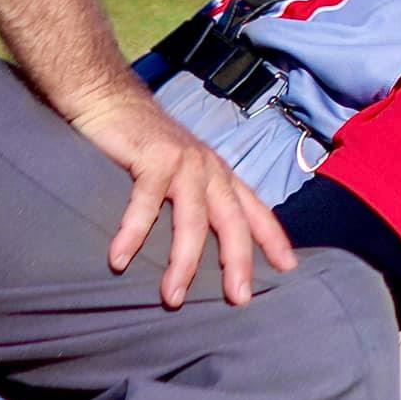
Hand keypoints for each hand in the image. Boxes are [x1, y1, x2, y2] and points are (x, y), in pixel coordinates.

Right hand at [70, 88, 295, 306]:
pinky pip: (145, 203)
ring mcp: (185, 163)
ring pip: (192, 221)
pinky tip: (120, 260)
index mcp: (220, 175)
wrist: (111, 100)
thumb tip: (200, 243)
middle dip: (238, 263)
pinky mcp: (153, 158)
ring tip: (173, 297)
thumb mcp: (180, 172)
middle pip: (233, 222)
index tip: (289, 268)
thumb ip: (195, 200)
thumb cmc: (144, 144)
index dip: (273, 239)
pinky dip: (133, 233)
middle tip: (240, 299)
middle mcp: (210, 170)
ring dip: (183, 262)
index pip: (255, 211)